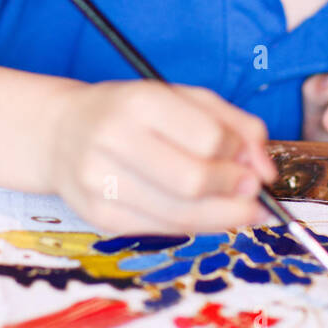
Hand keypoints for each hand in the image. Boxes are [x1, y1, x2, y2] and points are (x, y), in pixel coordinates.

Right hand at [45, 80, 277, 233]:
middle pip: (193, 181)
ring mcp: (99, 181)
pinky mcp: (97, 215)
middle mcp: (113, 139)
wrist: (61, 132)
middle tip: (252, 191)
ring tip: (240, 208)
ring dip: (222, 216)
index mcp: (138, 101)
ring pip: (179, 215)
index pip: (207, 137)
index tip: (250, 159)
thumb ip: (233, 124)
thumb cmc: (131, 112)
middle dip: (234, 190)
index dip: (239, 154)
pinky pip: (159, 230)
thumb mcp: (183, 98)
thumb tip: (266, 169)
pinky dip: (193, 226)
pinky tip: (205, 214)